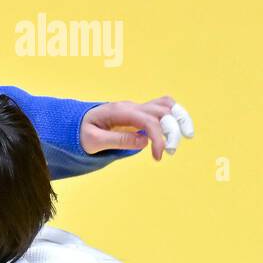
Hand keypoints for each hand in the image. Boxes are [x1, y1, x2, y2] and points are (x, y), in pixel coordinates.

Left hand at [80, 97, 194, 160]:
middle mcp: (132, 106)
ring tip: (185, 136)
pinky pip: (161, 108)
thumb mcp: (93, 141)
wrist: (77, 125)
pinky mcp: (139, 113)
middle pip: (163, 110)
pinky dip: (172, 116)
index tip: (158, 157)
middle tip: (172, 151)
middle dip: (173, 129)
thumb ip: (118, 140)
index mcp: (121, 112)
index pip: (148, 121)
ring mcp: (136, 108)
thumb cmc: (82, 133)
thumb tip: (143, 141)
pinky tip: (174, 131)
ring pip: (166, 104)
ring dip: (179, 118)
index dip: (157, 138)